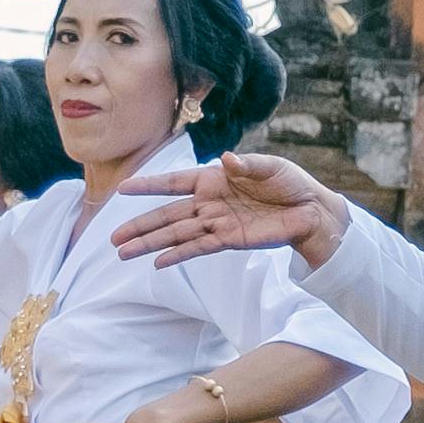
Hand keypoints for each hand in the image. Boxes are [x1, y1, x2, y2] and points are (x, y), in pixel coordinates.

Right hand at [107, 151, 348, 269]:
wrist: (311, 211)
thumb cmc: (290, 183)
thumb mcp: (270, 167)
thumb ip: (247, 165)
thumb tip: (226, 159)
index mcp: (213, 179)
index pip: (174, 182)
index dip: (149, 186)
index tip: (122, 190)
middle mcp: (209, 202)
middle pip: (167, 214)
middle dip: (140, 226)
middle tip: (113, 238)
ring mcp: (216, 223)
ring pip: (176, 235)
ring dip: (150, 244)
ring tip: (124, 253)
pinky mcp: (228, 241)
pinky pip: (197, 249)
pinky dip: (178, 255)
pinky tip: (157, 263)